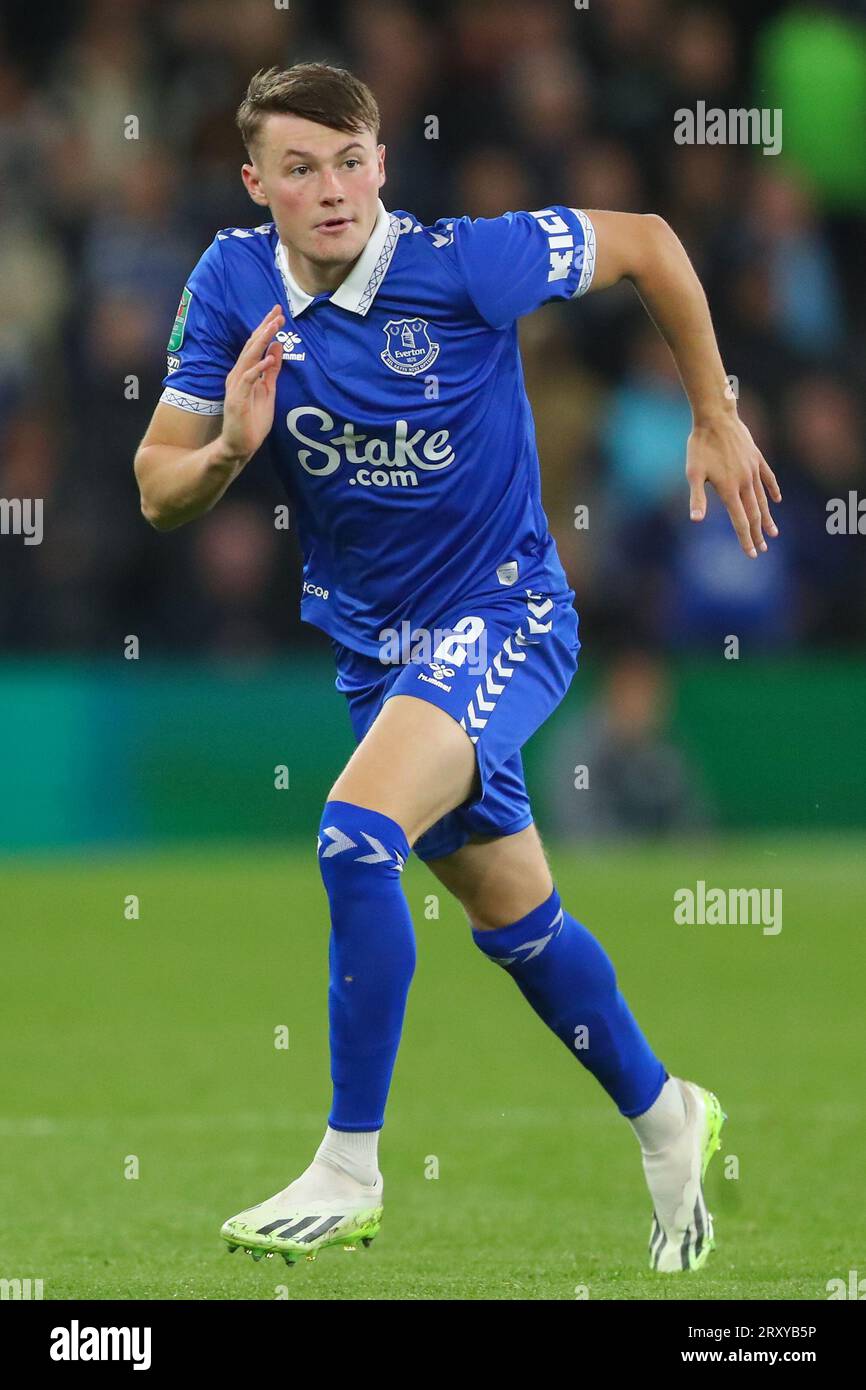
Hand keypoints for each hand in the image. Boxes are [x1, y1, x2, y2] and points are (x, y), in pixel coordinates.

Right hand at [218, 306, 284, 465]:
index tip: (278, 313)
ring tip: (274, 327)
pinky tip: (268, 359)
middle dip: (265, 328)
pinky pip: (247, 380)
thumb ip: (271, 370)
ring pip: (248, 358)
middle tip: (278, 312)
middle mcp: (238, 375)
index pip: (256, 345)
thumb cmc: (252, 419)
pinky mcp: (236, 400)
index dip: (266, 328)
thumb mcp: (268, 390)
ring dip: (261, 342)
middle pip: (251, 346)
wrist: (240, 445)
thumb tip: (277, 347)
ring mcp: (236, 386)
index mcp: (245, 372)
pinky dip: (257, 369)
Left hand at [686, 413, 781, 556]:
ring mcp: (753, 470)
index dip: (746, 539)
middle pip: (755, 514)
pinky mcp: (757, 458)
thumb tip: (696, 520)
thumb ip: (697, 498)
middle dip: (758, 534)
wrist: (716, 417)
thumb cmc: (700, 445)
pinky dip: (773, 490)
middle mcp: (745, 482)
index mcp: (729, 489)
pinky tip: (777, 499)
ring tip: (773, 532)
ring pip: (763, 499)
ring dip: (768, 517)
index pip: (740, 521)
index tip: (752, 554)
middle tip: (762, 549)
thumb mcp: (693, 473)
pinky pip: (768, 478)